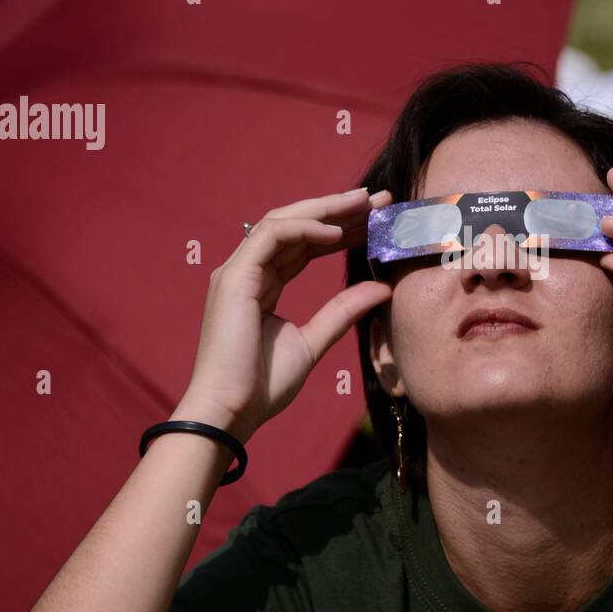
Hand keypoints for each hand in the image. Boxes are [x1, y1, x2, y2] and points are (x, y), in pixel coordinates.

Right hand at [175, 188, 393, 442]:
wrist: (230, 412)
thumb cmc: (262, 385)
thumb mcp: (313, 342)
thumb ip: (343, 312)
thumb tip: (382, 288)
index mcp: (262, 285)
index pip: (305, 245)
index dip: (341, 229)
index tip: (377, 221)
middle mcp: (248, 271)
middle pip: (297, 226)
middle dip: (338, 210)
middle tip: (380, 200)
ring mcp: (237, 271)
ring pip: (283, 221)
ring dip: (325, 209)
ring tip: (364, 203)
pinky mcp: (233, 278)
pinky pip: (271, 236)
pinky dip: (304, 228)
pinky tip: (336, 231)